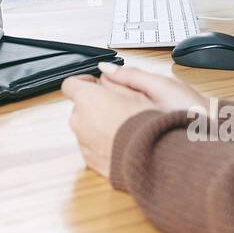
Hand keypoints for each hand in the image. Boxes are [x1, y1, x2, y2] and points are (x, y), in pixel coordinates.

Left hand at [62, 64, 204, 177]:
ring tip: (126, 126)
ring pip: (86, 127)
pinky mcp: (92, 161)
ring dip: (100, 124)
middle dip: (95, 104)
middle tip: (120, 106)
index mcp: (88, 99)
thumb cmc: (153, 125)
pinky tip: (125, 142)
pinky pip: (93, 146)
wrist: (161, 162)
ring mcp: (84, 143)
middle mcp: (80, 122)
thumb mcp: (143, 90)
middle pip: (80, 107)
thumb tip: (106, 70)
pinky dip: (104, 142)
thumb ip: (120, 77)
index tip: (98, 84)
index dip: (85, 82)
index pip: (71, 84)